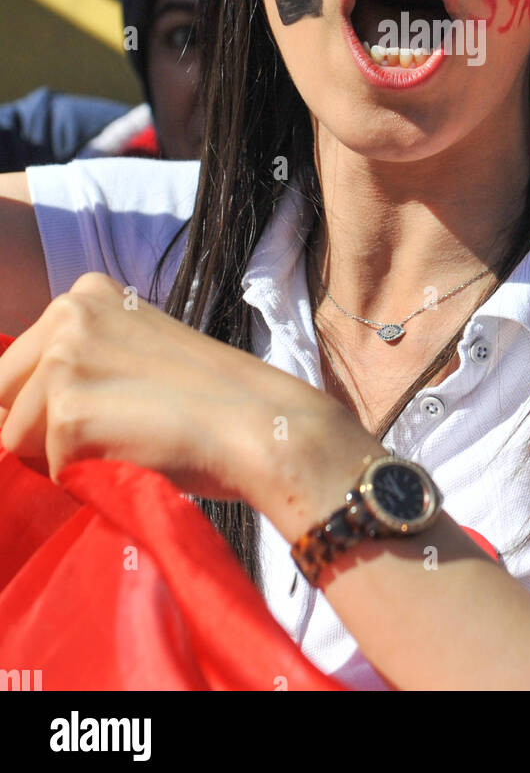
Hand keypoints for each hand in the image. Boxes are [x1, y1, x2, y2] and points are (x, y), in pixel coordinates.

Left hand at [0, 272, 361, 513]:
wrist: (260, 423)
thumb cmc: (207, 400)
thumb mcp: (132, 353)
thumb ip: (80, 364)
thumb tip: (8, 419)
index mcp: (83, 294)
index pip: (13, 367)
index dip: (41, 407)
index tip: (101, 412)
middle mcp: (67, 313)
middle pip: (4, 399)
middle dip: (41, 432)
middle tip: (114, 431)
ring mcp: (65, 360)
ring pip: (16, 439)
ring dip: (63, 458)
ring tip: (129, 440)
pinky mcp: (68, 412)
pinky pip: (49, 470)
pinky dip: (85, 478)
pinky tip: (136, 453)